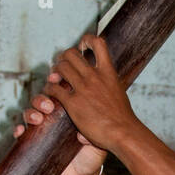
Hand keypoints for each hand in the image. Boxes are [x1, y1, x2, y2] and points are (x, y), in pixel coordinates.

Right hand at [13, 77, 106, 174]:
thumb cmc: (92, 155)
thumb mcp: (97, 144)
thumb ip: (93, 137)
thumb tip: (82, 137)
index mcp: (69, 110)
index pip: (58, 91)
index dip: (55, 82)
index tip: (56, 79)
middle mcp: (53, 118)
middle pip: (42, 100)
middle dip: (42, 99)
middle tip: (49, 106)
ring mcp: (42, 130)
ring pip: (30, 113)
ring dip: (31, 112)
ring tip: (38, 119)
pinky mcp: (33, 144)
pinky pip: (22, 135)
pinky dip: (19, 130)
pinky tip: (21, 131)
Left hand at [44, 36, 136, 151]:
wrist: (124, 133)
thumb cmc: (124, 119)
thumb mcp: (119, 94)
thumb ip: (108, 89)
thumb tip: (106, 89)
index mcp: (108, 72)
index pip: (98, 43)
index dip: (87, 40)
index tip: (82, 46)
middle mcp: (94, 76)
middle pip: (71, 54)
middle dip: (64, 58)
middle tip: (63, 66)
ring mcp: (83, 89)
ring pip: (61, 68)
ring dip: (55, 71)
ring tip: (55, 78)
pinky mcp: (73, 103)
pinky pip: (54, 89)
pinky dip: (50, 89)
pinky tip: (51, 94)